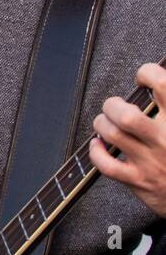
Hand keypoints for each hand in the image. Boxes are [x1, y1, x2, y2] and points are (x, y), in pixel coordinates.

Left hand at [89, 62, 165, 216]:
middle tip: (115, 106)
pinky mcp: (140, 180)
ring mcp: (151, 161)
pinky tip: (98, 145)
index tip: (143, 78)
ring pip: (113, 134)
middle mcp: (165, 139)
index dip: (147, 73)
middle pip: (126, 114)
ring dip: (102, 124)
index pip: (163, 85)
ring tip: (105, 123)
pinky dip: (96, 153)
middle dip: (113, 105)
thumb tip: (159, 84)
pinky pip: (107, 165)